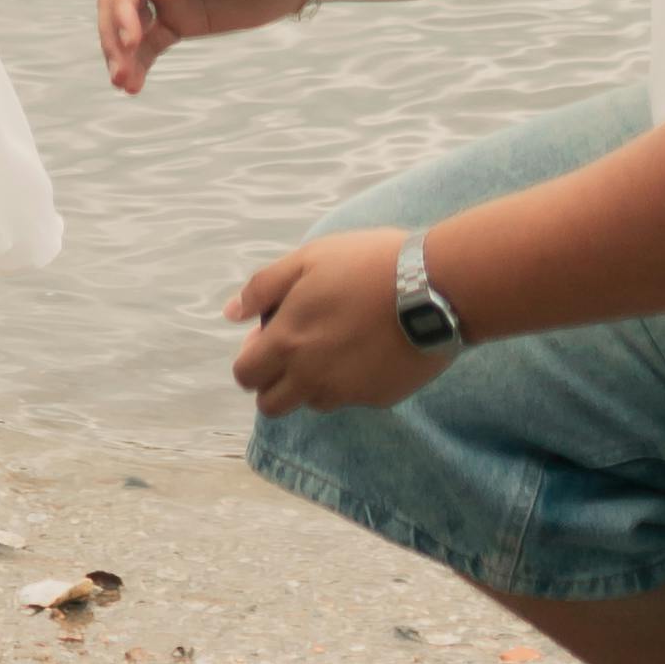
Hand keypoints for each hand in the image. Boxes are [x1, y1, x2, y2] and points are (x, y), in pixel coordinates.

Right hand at [97, 0, 325, 96]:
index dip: (124, 5)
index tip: (132, 39)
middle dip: (114, 34)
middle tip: (121, 70)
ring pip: (128, 24)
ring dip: (120, 52)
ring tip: (124, 84)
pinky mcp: (182, 21)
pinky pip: (150, 43)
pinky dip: (138, 62)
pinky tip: (133, 85)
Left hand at [227, 229, 443, 416]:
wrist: (433, 288)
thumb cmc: (365, 264)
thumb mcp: (307, 259)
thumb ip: (263, 288)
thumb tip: (231, 313)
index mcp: (287, 343)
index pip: (245, 375)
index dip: (251, 358)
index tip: (270, 337)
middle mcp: (311, 378)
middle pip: (271, 404)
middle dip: (274, 382)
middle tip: (296, 349)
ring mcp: (347, 393)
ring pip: (312, 403)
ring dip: (313, 383)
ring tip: (337, 344)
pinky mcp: (379, 399)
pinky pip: (352, 399)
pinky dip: (351, 382)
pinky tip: (369, 349)